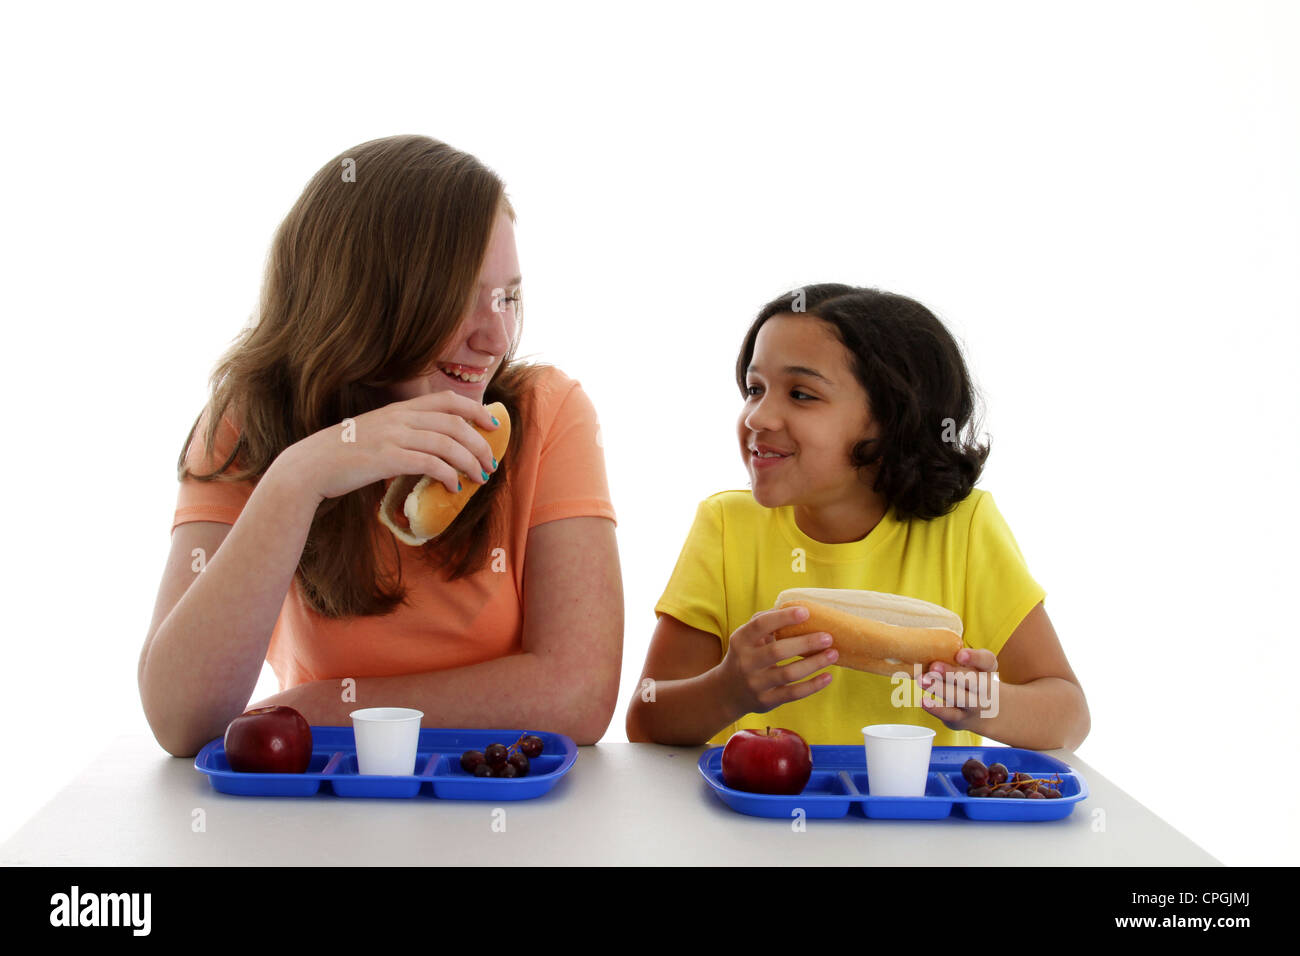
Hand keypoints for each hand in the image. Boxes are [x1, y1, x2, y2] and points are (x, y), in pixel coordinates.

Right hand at [276, 391, 502, 503]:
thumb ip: (403, 434)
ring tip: (479, 478)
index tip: (493, 425)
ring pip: (447, 443)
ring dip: (470, 461)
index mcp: (399, 408)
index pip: (446, 399)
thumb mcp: (376, 433)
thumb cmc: (343, 454)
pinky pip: (429, 464)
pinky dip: (448, 475)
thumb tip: (431, 452)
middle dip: (479, 443)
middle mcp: (399, 418)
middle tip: (490, 463)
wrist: (310, 466)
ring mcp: (393, 436)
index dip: (475, 409)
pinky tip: (453, 487)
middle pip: (454, 422)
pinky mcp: (386, 459)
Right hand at [718, 605, 838, 716]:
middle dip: (806, 643)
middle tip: (828, 637)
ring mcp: (755, 683)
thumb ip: (766, 621)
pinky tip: (828, 677)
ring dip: (814, 663)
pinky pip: (793, 693)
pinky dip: (813, 686)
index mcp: (741, 640)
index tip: (806, 612)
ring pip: (788, 674)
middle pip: (778, 651)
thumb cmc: (746, 655)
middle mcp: (746, 662)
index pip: (760, 625)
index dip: (783, 618)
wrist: (728, 691)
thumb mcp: (747, 637)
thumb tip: (795, 607)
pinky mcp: (766, 701)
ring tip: (833, 654)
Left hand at [918, 648, 998, 729]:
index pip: (987, 661)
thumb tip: (925, 648)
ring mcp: (975, 706)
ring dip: (941, 689)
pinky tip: (923, 701)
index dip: (975, 658)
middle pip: (974, 681)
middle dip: (953, 674)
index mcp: (987, 670)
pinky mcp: (962, 719)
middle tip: (934, 666)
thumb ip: (954, 659)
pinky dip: (936, 708)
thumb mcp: (972, 668)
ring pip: (961, 698)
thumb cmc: (972, 681)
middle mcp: (985, 689)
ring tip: (922, 680)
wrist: (988, 712)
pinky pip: (950, 714)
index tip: (960, 654)